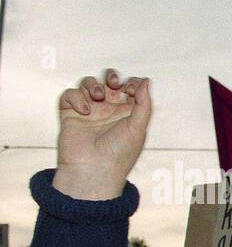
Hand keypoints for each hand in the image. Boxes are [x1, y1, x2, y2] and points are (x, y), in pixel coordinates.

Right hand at [53, 68, 151, 200]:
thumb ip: (144, 104)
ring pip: (89, 84)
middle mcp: (109, 110)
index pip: (131, 88)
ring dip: (93, 84)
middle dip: (111, 76)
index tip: (131, 90)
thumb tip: (147, 81)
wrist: (93, 170)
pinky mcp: (70, 114)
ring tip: (97, 97)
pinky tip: (84, 111)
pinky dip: (76, 97)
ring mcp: (90, 111)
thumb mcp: (138, 128)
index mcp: (128, 114)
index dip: (132, 83)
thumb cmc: (119, 154)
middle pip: (109, 82)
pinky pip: (70, 94)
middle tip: (114, 83)